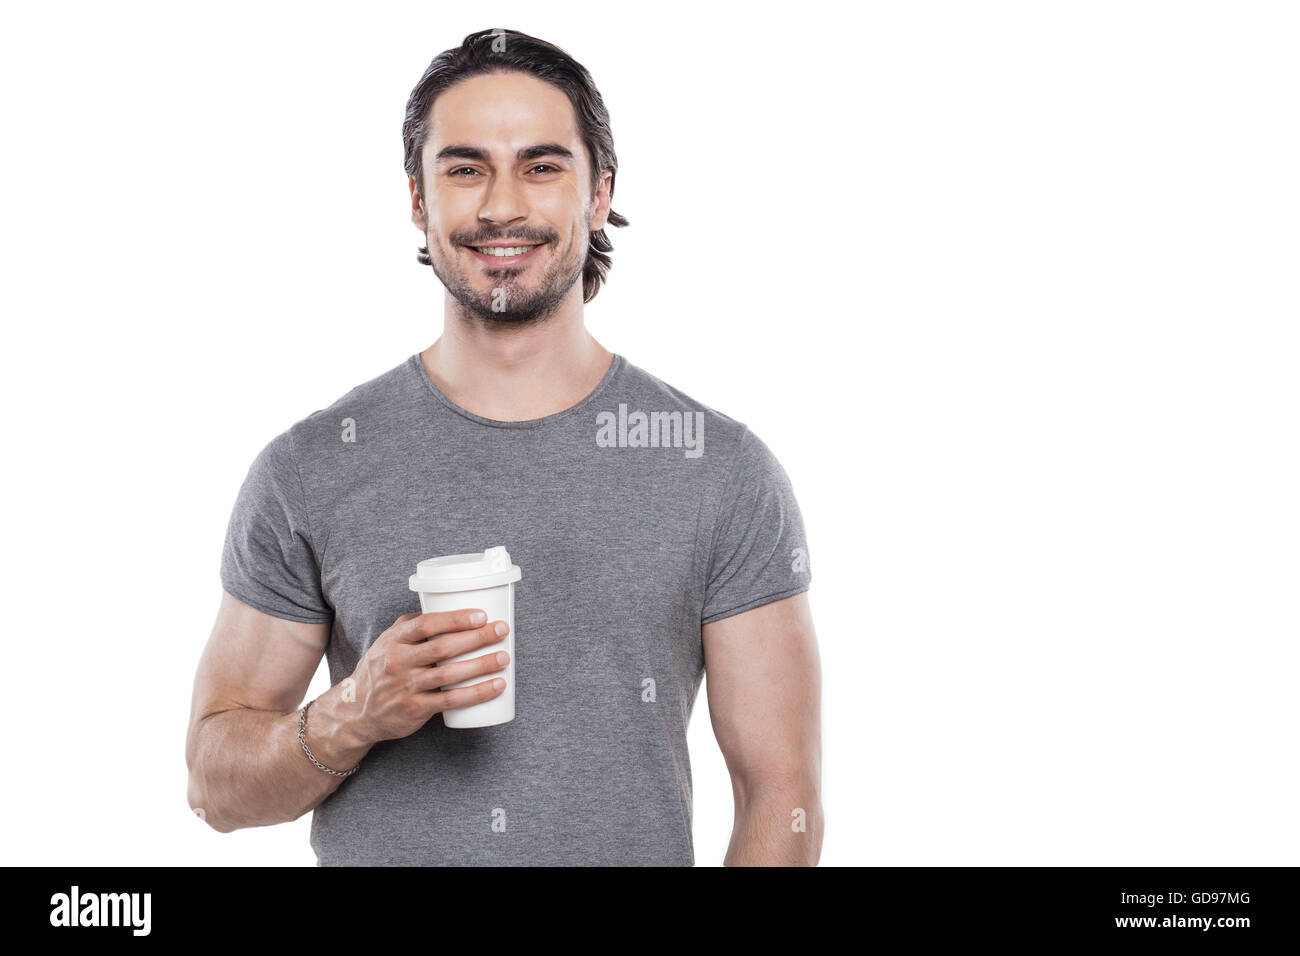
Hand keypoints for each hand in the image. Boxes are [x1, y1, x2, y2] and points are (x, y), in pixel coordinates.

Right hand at [347, 609, 509, 743]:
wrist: (357, 712)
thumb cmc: (381, 670)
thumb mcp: (388, 642)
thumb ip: (413, 625)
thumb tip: (448, 607)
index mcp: (394, 641)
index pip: (426, 624)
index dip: (456, 619)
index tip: (481, 615)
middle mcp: (399, 662)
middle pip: (443, 647)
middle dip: (477, 637)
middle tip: (502, 630)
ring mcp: (406, 687)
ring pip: (450, 674)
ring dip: (481, 665)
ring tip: (504, 657)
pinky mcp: (415, 709)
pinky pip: (451, 700)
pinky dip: (476, 693)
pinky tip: (496, 686)